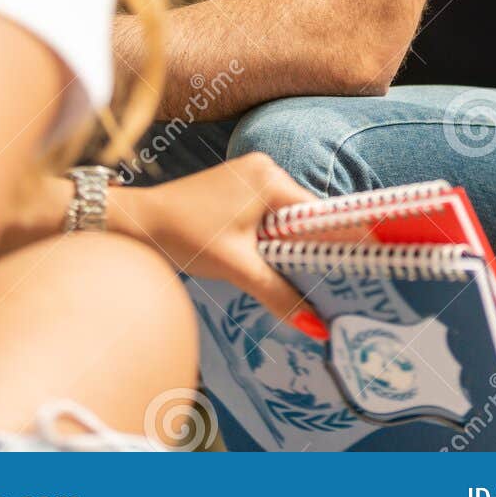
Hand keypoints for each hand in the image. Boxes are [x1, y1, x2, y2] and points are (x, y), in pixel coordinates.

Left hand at [115, 153, 322, 330]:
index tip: (356, 274)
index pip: (321, 214)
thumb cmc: (186, 237)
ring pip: (287, 218)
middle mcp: (266, 169)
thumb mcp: (238, 268)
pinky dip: (273, 239)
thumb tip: (317, 327)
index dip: (338, 245)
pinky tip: (274, 263)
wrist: (139, 223)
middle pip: (305, 216)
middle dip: (314, 250)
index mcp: (271, 178)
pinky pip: (270, 215)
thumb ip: (279, 293)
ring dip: (291, 247)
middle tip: (331, 288)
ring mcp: (251, 175)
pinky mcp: (238, 187)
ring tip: (303, 281)